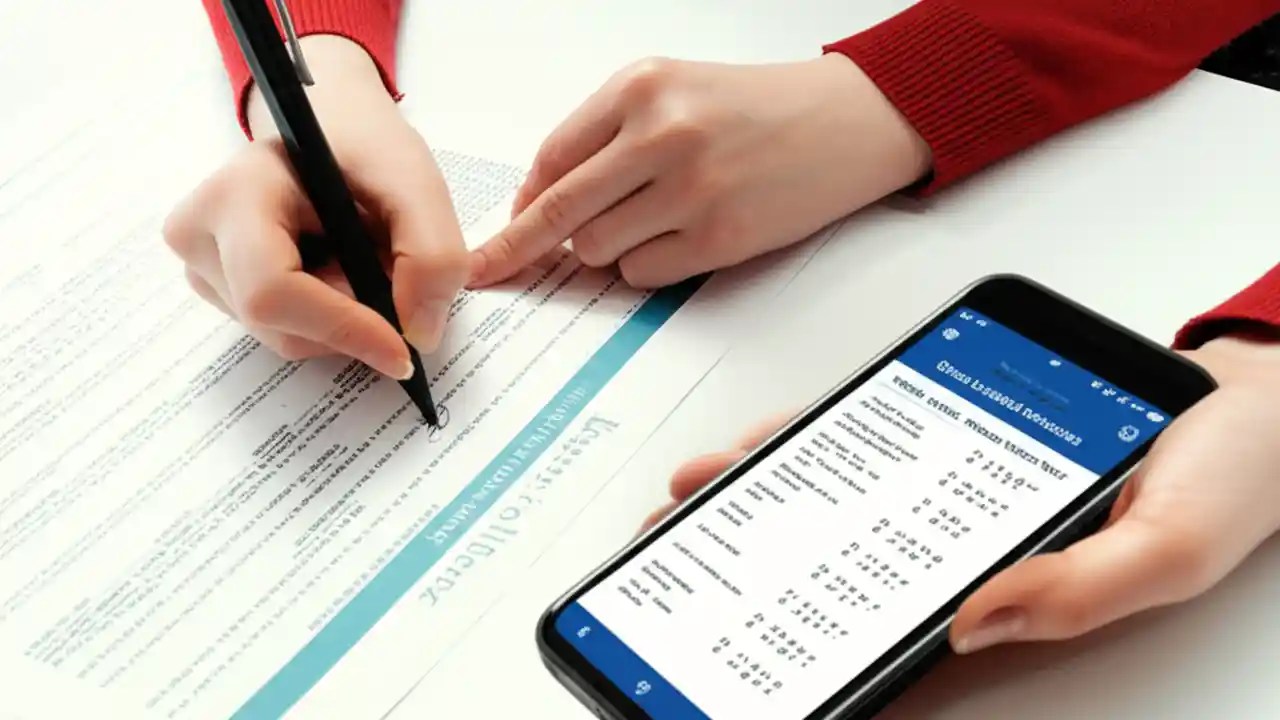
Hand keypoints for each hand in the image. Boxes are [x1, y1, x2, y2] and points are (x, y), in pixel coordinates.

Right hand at [163, 36, 465, 378]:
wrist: (331, 131)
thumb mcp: (416, 183)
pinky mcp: (218, 288)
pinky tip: (339, 270)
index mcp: (234, 194)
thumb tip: (420, 335)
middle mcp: (198, 234)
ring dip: (344, 318)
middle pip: (280, 325)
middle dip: (352, 320)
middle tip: (391, 275)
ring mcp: (200, 265)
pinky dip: (330, 316)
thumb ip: (431, 255)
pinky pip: (285, 331)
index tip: (403, 351)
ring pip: (286, 336)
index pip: (272, 290)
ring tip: (363, 261)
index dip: (341, 328)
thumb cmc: (365, 148)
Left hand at [468, 55, 930, 288]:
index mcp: (640, 87)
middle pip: (559, 211)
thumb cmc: (755, 108)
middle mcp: (661, 134)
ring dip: (607, 246)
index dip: (522, 205)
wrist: (845, 122)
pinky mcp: (719, 237)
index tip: (497, 236)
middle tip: (496, 269)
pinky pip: (642, 272)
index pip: (551, 159)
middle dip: (524, 247)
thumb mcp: (671, 90)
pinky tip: (683, 235)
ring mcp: (691, 189)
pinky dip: (648, 264)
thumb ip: (602, 136)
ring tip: (653, 219)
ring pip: (596, 248)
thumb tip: (538, 201)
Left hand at [643, 332, 1279, 653]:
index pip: (894, 643)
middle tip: (679, 587)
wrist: (1240, 394)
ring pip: (835, 508)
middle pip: (842, 573)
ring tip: (687, 517)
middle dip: (761, 579)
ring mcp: (942, 488)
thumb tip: (975, 622)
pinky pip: (858, 441)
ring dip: (762, 510)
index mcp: (1004, 596)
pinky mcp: (941, 432)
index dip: (822, 659)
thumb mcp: (1171, 548)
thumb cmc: (1221, 476)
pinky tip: (752, 456)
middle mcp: (959, 546)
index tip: (755, 670)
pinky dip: (804, 447)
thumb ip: (1081, 590)